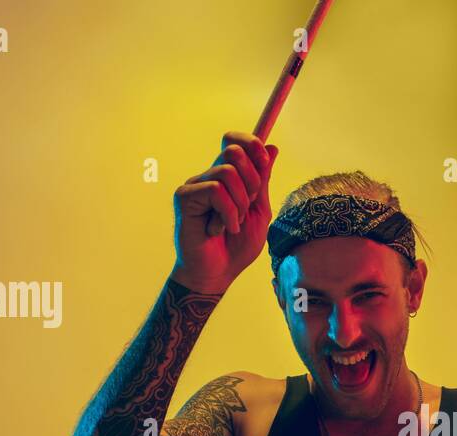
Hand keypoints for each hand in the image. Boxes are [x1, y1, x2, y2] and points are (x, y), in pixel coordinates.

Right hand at [171, 132, 278, 293]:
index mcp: (227, 178)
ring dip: (239, 202)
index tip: (265, 161)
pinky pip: (216, 191)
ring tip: (233, 223)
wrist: (217, 274)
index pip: (235, 141)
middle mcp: (209, 177)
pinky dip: (228, 213)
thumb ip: (263, 181)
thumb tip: (272, 147)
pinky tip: (221, 229)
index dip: (252, 143)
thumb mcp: (259, 212)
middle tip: (248, 206)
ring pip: (227, 172)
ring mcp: (195, 185)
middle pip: (233, 150)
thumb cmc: (237, 247)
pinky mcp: (184, 197)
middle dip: (251, 180)